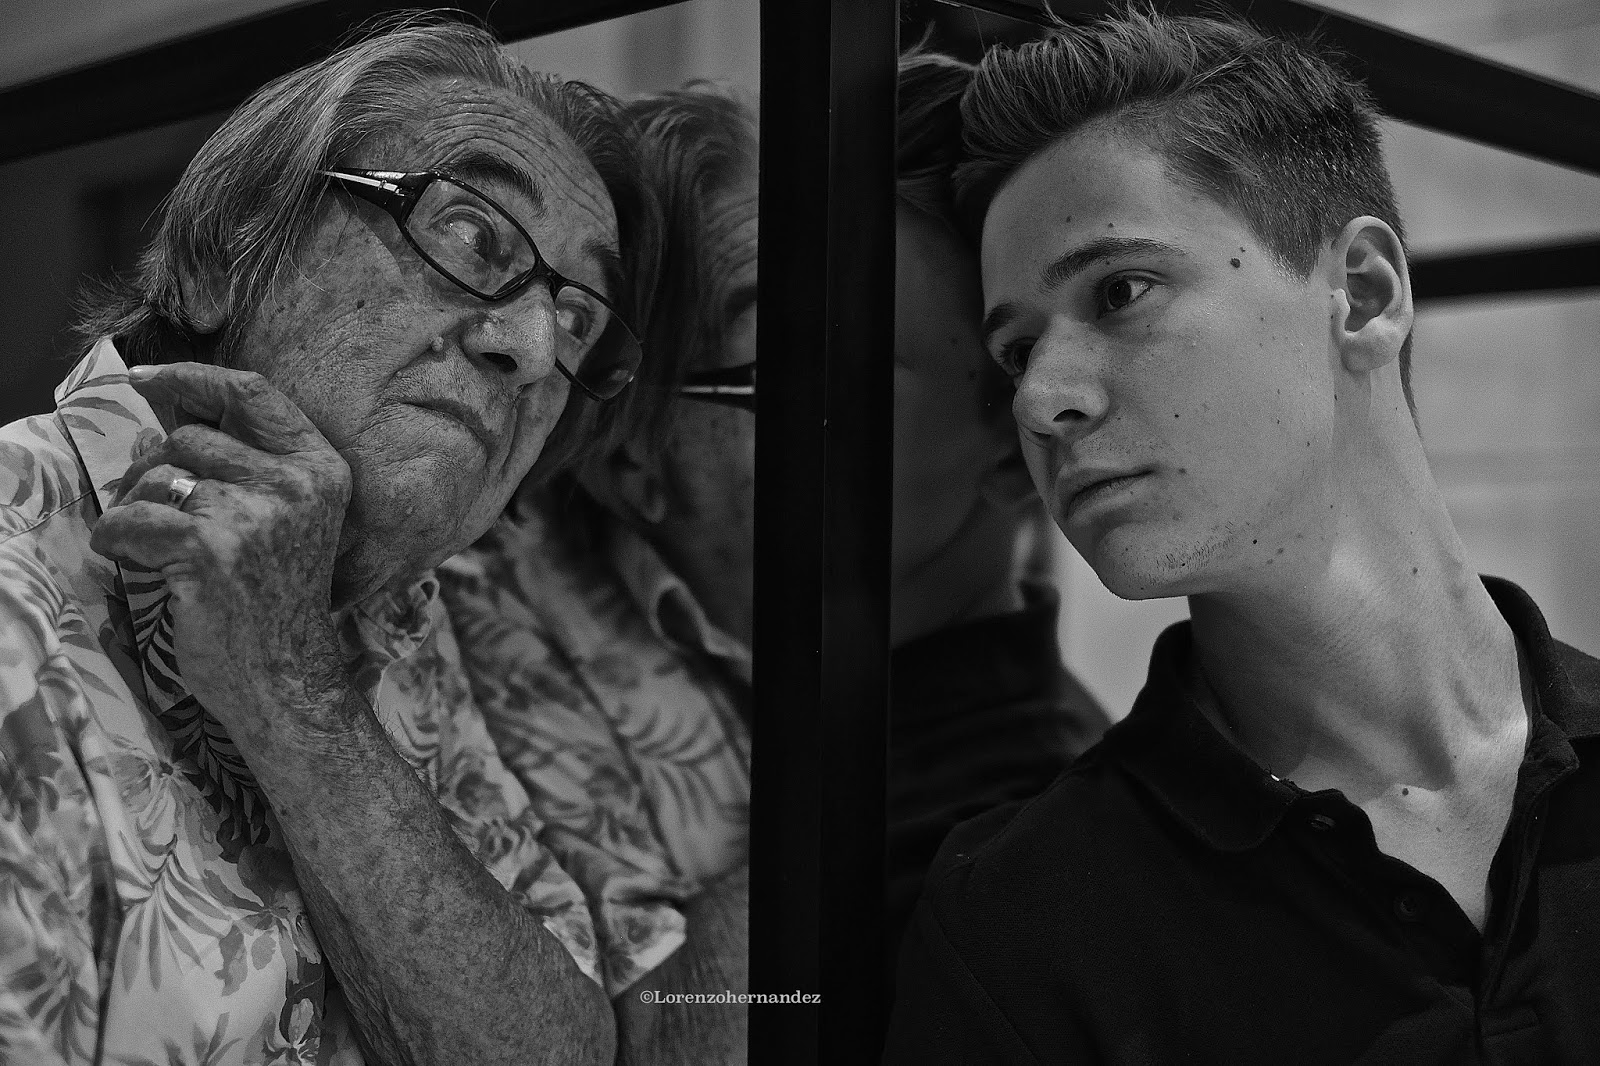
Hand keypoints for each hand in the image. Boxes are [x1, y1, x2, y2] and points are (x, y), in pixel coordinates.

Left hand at [90, 362, 353, 741]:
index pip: (253, 393)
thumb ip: (228, 468)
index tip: (146, 379)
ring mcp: (255, 514)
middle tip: (149, 508)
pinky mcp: (210, 548)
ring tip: (150, 545)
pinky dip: (116, 540)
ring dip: (135, 508)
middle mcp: (296, 484)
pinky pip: (131, 518)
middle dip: (153, 467)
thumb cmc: (275, 602)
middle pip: (190, 437)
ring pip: (157, 476)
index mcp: (321, 470)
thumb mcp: (274, 522)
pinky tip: (133, 562)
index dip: (193, 377)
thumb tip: (151, 431)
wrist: (285, 679)